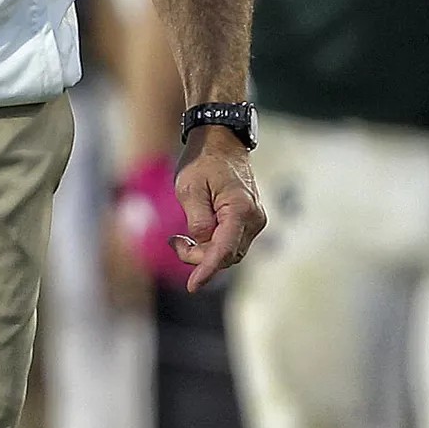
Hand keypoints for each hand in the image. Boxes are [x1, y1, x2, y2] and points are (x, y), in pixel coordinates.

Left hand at [169, 126, 263, 292]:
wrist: (221, 142)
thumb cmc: (203, 161)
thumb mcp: (189, 188)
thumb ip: (197, 220)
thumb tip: (203, 243)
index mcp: (241, 210)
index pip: (224, 250)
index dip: (207, 269)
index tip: (193, 285)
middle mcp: (254, 219)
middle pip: (227, 255)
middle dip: (199, 258)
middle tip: (174, 243)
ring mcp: (254, 221)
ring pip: (229, 251)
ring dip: (204, 252)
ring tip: (179, 239)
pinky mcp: (249, 220)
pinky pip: (231, 242)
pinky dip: (212, 245)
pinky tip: (193, 236)